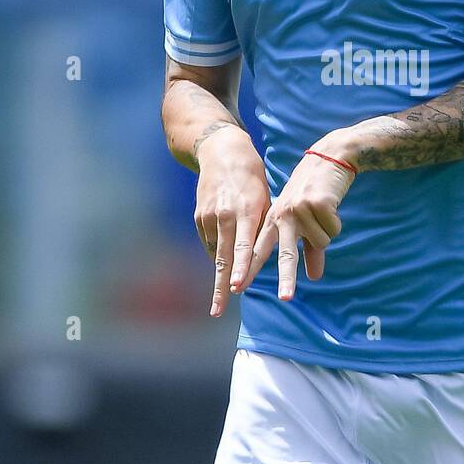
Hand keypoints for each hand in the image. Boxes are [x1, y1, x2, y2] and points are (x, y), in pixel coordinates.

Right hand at [192, 127, 271, 316]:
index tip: (237, 287)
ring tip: (219, 302)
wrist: (222, 153)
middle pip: (223, 258)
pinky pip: (209, 243)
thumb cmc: (253, 180)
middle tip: (218, 310)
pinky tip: (223, 263)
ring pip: (215, 254)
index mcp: (246, 210)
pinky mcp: (198, 217)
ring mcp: (208, 216)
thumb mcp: (265, 200)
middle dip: (221, 286)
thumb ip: (262, 228)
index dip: (240, 267)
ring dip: (219, 277)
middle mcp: (224, 215)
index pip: (243, 246)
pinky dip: (217, 255)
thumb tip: (263, 257)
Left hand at [236, 146, 356, 299]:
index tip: (236, 289)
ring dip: (327, 230)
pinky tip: (331, 204)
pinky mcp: (317, 202)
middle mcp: (282, 215)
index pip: (258, 250)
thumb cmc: (314, 192)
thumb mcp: (307, 221)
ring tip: (324, 211)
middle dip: (286, 277)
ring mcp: (298, 208)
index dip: (247, 269)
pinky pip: (332, 229)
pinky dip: (336, 221)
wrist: (329, 158)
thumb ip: (310, 250)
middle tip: (285, 299)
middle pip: (285, 254)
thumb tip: (314, 277)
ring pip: (321, 241)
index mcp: (273, 220)